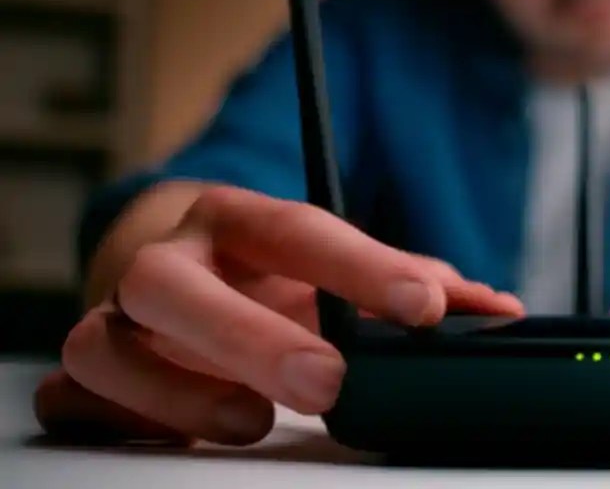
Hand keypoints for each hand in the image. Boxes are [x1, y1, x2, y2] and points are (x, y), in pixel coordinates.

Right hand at [33, 185, 522, 446]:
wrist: (160, 260)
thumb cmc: (258, 270)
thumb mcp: (326, 265)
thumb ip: (405, 285)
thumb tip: (494, 309)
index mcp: (237, 220)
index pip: (300, 231)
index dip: (365, 268)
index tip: (427, 309)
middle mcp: (167, 259)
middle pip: (180, 286)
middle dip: (253, 337)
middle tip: (329, 383)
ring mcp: (113, 315)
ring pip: (104, 344)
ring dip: (178, 392)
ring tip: (252, 423)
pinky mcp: (81, 370)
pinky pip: (69, 397)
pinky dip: (112, 419)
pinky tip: (166, 434)